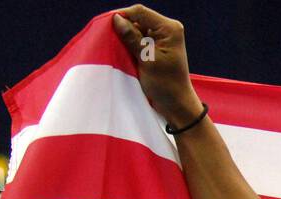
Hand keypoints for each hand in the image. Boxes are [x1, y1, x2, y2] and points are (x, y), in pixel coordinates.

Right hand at [111, 5, 202, 128]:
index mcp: (170, 29)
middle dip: (123, 27)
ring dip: (124, 37)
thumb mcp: (147, 60)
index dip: (122, 15)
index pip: (140, 12)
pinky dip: (128, 44)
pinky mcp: (155, 46)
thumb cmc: (166, 84)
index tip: (105, 26)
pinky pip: (136, 38)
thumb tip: (116, 19)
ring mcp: (161, 38)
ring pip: (134, 29)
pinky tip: (122, 51)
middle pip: (137, 18)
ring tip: (116, 48)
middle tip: (109, 39)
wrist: (176, 104)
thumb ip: (132, 38)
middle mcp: (166, 29)